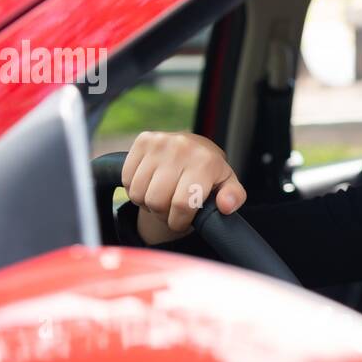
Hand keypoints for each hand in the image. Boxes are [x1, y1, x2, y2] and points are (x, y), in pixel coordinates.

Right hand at [122, 130, 245, 242]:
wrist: (195, 147)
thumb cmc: (210, 173)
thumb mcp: (227, 185)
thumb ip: (233, 197)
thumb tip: (226, 206)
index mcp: (206, 161)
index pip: (182, 205)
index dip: (179, 221)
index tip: (182, 221)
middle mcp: (182, 148)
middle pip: (157, 201)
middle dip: (163, 214)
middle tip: (171, 209)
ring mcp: (160, 142)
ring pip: (138, 193)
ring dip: (148, 203)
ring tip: (162, 197)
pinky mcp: (142, 140)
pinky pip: (127, 180)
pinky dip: (135, 189)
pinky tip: (150, 184)